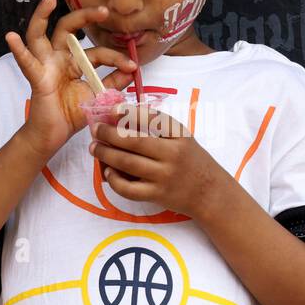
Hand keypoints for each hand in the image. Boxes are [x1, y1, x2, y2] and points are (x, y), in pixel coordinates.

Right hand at [5, 0, 135, 158]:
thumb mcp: (99, 95)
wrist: (55, 136)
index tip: (132, 65)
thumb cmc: (72, 115)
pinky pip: (27, 62)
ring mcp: (45, 66)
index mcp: (73, 62)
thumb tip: (133, 68)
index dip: (116, 57)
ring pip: (39, 35)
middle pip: (68, 29)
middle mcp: (58, 59)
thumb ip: (114, 81)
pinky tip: (11, 37)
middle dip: (85, 16)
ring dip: (41, 16)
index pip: (98, 52)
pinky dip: (18, 50)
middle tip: (104, 10)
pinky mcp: (37, 78)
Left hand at [88, 108, 226, 219]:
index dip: (130, 113)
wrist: (210, 193)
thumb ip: (159, 130)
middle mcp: (173, 155)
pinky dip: (114, 180)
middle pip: (134, 141)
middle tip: (96, 129)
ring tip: (94, 148)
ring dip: (106, 154)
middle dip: (110, 134)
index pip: (154, 119)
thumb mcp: (183, 140)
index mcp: (180, 136)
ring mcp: (164, 176)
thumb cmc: (192, 162)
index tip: (112, 109)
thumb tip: (123, 118)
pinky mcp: (157, 195)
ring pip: (128, 163)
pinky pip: (129, 188)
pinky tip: (108, 172)